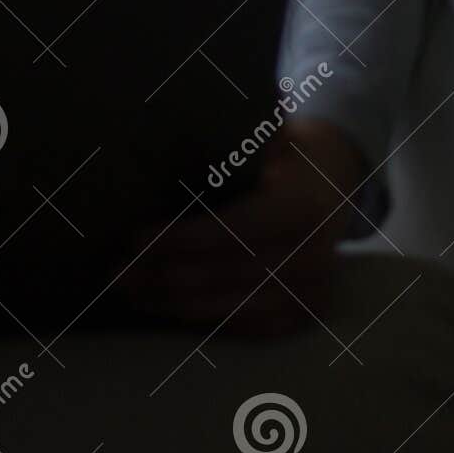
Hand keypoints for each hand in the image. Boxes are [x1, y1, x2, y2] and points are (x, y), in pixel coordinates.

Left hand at [116, 117, 365, 335]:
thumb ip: (242, 137)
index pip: (234, 231)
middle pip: (225, 275)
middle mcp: (314, 256)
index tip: (134, 239)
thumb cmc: (289, 153)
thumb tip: (181, 123)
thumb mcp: (273, 134)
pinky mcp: (308, 313)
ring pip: (232, 309)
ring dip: (174, 304)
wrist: (336, 180)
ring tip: (131, 293)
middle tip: (117, 273)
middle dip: (164, 276)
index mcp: (304, 208)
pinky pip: (249, 329)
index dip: (181, 240)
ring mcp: (314, 291)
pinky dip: (205, 321)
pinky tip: (167, 309)